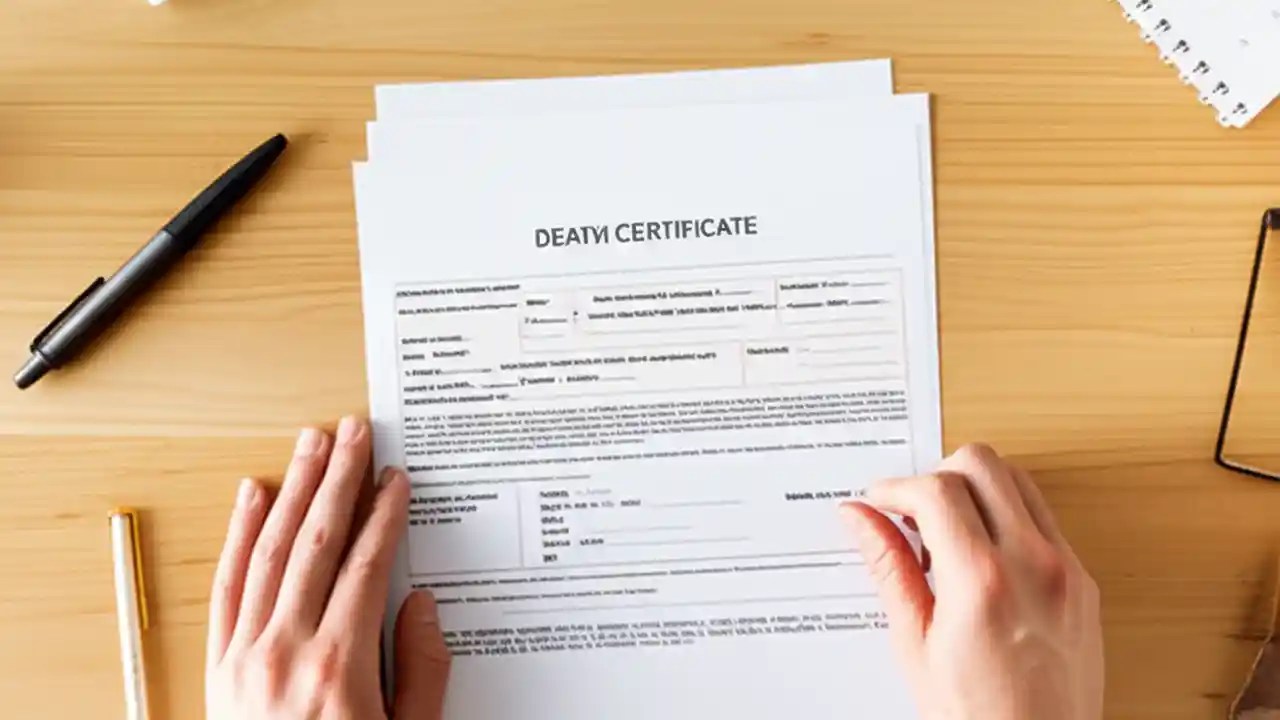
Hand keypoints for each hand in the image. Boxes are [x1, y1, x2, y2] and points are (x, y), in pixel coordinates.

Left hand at [206, 416, 451, 719]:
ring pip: (268, 550)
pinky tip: (251, 496)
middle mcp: (287, 651)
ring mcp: (245, 656)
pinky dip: (238, 535)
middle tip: (353, 432)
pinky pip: (227, 585)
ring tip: (311, 445)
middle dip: (338, 479)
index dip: (385, 514)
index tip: (396, 478)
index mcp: (340, 666)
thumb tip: (420, 605)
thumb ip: (421, 671)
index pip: (366, 565)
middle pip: (315, 541)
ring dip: (293, 490)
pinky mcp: (219, 667)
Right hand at [843, 444, 1102, 719]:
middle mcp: (1034, 565)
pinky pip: (1043, 519)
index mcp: (982, 582)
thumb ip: (888, 568)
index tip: (879, 502)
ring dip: (976, 489)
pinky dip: (1007, 517)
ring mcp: (1067, 570)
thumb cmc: (977, 719)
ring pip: (1019, 480)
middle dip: (937, 474)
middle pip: (982, 464)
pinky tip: (980, 556)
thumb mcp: (915, 644)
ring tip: (946, 534)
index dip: (896, 486)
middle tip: (912, 510)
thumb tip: (860, 519)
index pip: (936, 489)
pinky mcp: (1084, 582)